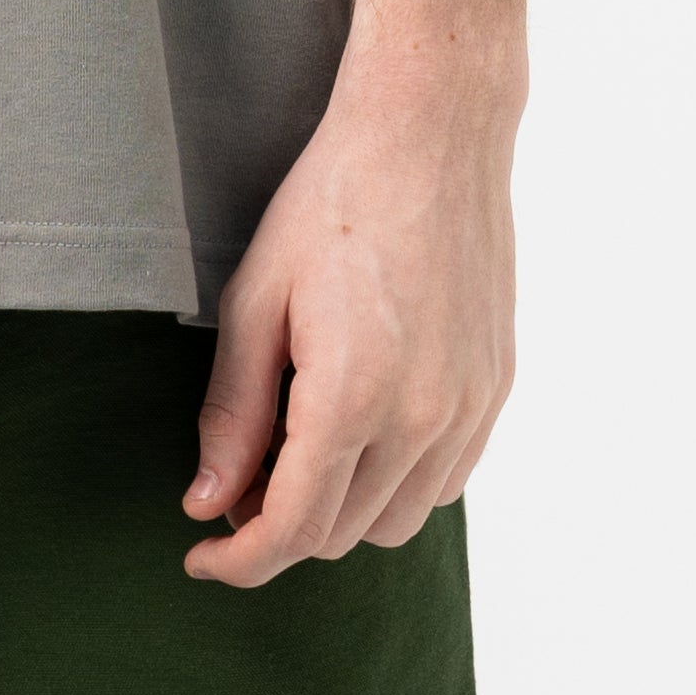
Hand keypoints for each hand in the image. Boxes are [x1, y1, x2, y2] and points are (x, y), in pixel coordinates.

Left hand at [180, 49, 518, 585]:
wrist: (431, 135)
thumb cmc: (331, 203)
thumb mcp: (255, 298)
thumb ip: (233, 411)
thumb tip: (207, 500)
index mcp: (352, 396)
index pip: (292, 528)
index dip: (238, 559)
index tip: (199, 554)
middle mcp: (422, 417)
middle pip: (340, 534)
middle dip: (276, 528)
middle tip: (233, 481)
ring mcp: (469, 408)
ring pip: (398, 522)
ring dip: (339, 512)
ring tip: (296, 451)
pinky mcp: (495, 391)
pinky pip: (444, 483)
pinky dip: (395, 484)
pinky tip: (360, 431)